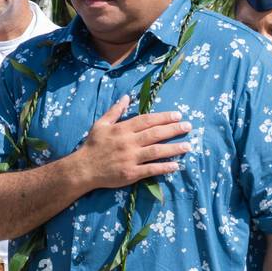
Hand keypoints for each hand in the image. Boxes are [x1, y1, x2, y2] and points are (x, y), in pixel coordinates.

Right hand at [76, 94, 191, 189]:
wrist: (83, 169)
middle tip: (189, 127)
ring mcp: (130, 158)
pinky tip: (176, 165)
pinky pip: (151, 169)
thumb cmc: (92, 146)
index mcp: (122, 129)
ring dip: (174, 148)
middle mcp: (128, 142)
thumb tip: (126, 97)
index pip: (147, 120)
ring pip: (157, 151)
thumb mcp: (101, 124)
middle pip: (155, 134)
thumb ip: (115, 111)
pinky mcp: (131, 173)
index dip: (164, 117)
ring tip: (188, 146)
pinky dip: (164, 167)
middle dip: (174, 129)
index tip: (178, 115)